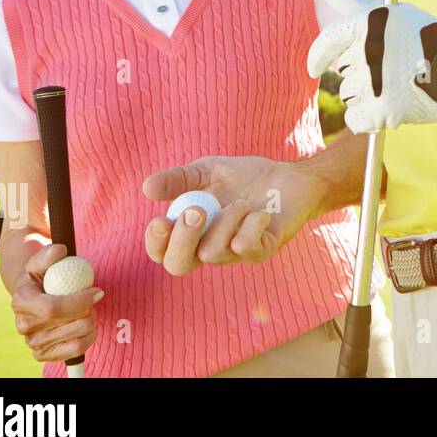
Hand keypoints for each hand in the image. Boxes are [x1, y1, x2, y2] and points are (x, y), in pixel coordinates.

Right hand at [12, 243, 102, 363]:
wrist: (36, 295)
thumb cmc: (44, 274)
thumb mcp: (43, 260)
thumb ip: (50, 254)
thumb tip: (59, 250)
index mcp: (21, 301)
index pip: (53, 309)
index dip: (80, 301)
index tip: (97, 291)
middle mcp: (23, 325)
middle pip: (71, 323)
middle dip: (89, 309)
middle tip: (92, 299)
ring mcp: (33, 342)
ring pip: (77, 336)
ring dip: (90, 320)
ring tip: (85, 310)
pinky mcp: (43, 354)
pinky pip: (76, 350)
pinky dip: (88, 337)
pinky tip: (85, 324)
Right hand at [141, 156, 324, 276]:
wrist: (289, 176)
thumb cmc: (245, 177)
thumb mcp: (207, 170)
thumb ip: (178, 179)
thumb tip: (146, 188)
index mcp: (191, 232)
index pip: (162, 253)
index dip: (155, 244)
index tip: (160, 221)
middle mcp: (209, 247)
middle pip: (178, 266)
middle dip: (181, 240)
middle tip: (197, 210)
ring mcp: (235, 253)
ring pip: (212, 252)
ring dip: (225, 221)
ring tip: (241, 202)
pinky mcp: (261, 250)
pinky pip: (246, 248)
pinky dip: (250, 226)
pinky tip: (261, 213)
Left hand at [306, 0, 436, 132]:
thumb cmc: (424, 37)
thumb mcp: (392, 13)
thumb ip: (351, 1)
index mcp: (371, 21)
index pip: (327, 40)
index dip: (318, 58)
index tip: (315, 69)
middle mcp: (371, 49)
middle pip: (342, 71)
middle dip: (361, 73)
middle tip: (391, 70)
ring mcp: (377, 80)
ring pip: (349, 95)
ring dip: (367, 95)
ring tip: (396, 85)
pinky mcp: (385, 109)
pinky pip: (355, 119)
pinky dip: (368, 118)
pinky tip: (389, 107)